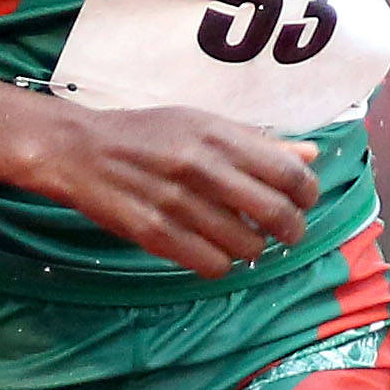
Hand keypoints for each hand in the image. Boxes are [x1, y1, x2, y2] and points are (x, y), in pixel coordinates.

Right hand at [22, 101, 322, 278]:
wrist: (80, 150)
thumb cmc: (148, 135)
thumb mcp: (202, 124)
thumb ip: (257, 142)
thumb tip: (310, 154)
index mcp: (218, 135)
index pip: (289, 173)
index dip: (306, 194)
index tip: (302, 201)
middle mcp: (202, 168)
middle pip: (275, 214)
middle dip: (291, 230)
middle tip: (285, 233)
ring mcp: (178, 203)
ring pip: (247, 246)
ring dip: (253, 248)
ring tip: (241, 239)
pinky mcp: (156, 234)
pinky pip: (212, 266)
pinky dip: (221, 264)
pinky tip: (212, 251)